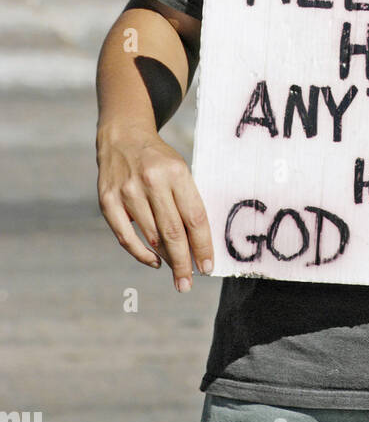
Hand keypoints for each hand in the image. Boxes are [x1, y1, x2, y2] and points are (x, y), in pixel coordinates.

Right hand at [97, 125, 213, 291]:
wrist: (123, 137)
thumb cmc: (159, 160)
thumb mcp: (180, 170)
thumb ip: (188, 202)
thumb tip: (197, 245)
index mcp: (176, 172)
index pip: (194, 216)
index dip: (203, 245)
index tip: (208, 267)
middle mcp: (151, 181)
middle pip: (173, 232)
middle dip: (183, 263)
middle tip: (188, 284)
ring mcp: (127, 191)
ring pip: (151, 236)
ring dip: (166, 259)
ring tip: (177, 272)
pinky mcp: (107, 200)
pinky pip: (126, 237)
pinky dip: (142, 254)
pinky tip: (154, 261)